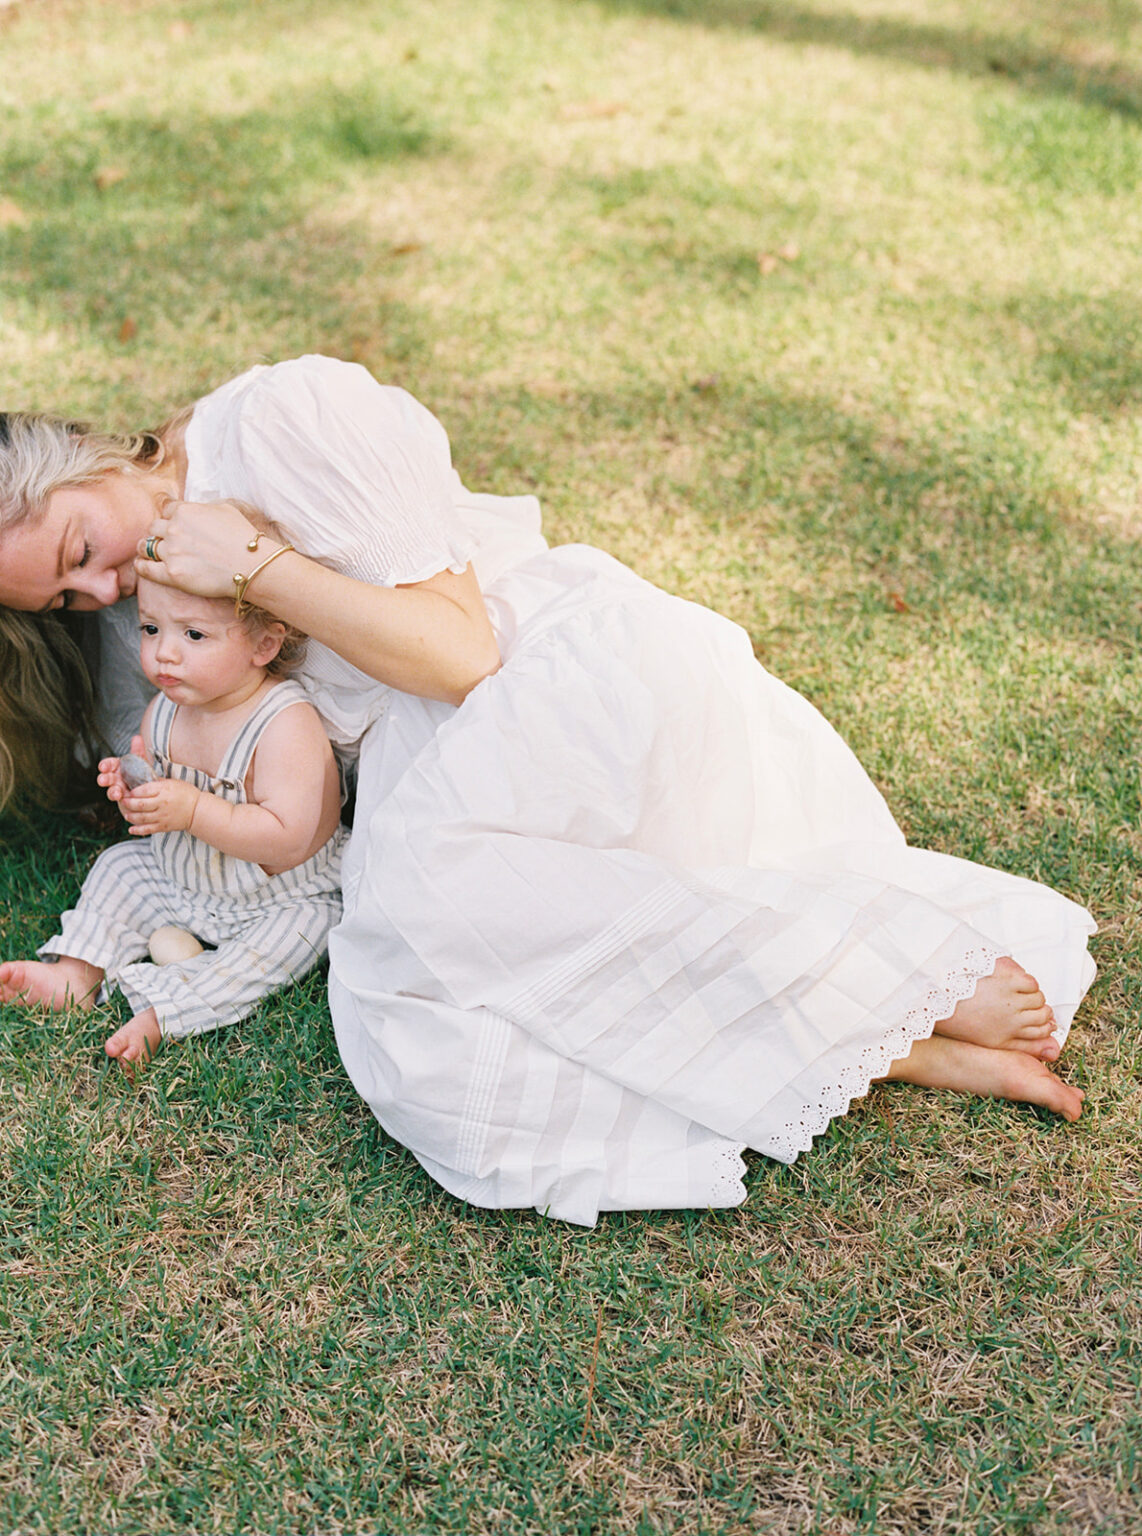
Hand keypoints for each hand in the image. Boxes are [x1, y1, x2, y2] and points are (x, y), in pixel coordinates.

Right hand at [98, 736, 149, 816]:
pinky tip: (125, 800)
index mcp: (118, 768)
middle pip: (107, 778)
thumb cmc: (141, 774)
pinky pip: (121, 802)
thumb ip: (138, 751)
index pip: (109, 764)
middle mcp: (116, 779)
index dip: (105, 765)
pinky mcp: (124, 802)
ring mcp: (118, 791)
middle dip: (104, 779)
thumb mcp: (141, 762)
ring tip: (117, 793)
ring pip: (112, 791)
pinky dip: (122, 801)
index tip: (103, 767)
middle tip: (103, 780)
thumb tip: (137, 738)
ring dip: (112, 792)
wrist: (150, 791)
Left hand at [121, 777, 201, 836]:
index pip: (143, 790)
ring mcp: (162, 816)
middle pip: (139, 804)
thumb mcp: (172, 782)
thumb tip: (140, 782)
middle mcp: (162, 803)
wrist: (197, 810)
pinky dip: (137, 830)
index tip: (127, 791)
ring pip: (141, 817)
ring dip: (130, 816)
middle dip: (128, 803)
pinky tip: (131, 829)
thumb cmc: (185, 793)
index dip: (132, 792)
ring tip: (126, 814)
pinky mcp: (163, 826)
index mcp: (164, 790)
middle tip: (123, 801)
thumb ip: (156, 783)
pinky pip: (148, 829)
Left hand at [135, 499, 267, 600]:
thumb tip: (196, 509)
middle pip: (154, 528)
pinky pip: (146, 569)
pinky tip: (141, 565)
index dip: (171, 518)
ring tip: (149, 552)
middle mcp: (174, 529)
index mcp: (185, 511)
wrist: (252, 565)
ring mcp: (171, 552)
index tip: (174, 525)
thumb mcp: (225, 509)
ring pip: (146, 546)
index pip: (167, 510)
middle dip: (159, 533)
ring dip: (147, 548)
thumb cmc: (243, 537)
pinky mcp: (172, 574)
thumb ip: (203, 507)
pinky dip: (141, 566)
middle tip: (164, 541)